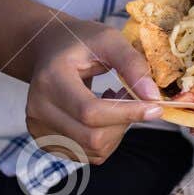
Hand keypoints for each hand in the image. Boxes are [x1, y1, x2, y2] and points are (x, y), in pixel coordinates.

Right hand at [25, 16, 163, 163]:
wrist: (49, 50)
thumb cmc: (81, 41)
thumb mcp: (109, 40)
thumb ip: (132, 64)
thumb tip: (153, 97)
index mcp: (50, 80)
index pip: (90, 112)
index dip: (127, 113)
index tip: (156, 107)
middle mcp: (37, 109)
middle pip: (92, 136)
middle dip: (124, 122)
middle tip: (130, 96)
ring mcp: (39, 128)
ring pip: (92, 150)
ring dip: (116, 131)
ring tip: (114, 101)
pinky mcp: (46, 141)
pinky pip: (87, 154)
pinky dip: (105, 139)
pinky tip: (102, 114)